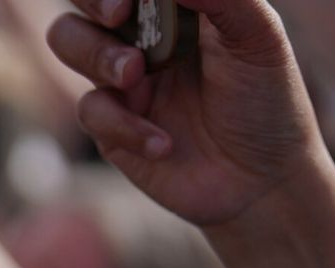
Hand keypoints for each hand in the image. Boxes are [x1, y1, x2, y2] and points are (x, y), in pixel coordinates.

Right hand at [46, 0, 324, 227]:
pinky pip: (91, 109)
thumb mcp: (259, 38)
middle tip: (120, 15)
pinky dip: (125, 125)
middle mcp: (142, 34)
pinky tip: (164, 143)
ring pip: (68, 40)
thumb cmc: (266, 102)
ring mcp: (121, 79)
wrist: (260, 182)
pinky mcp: (109, 125)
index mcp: (176, 5)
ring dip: (96, 54)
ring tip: (135, 75)